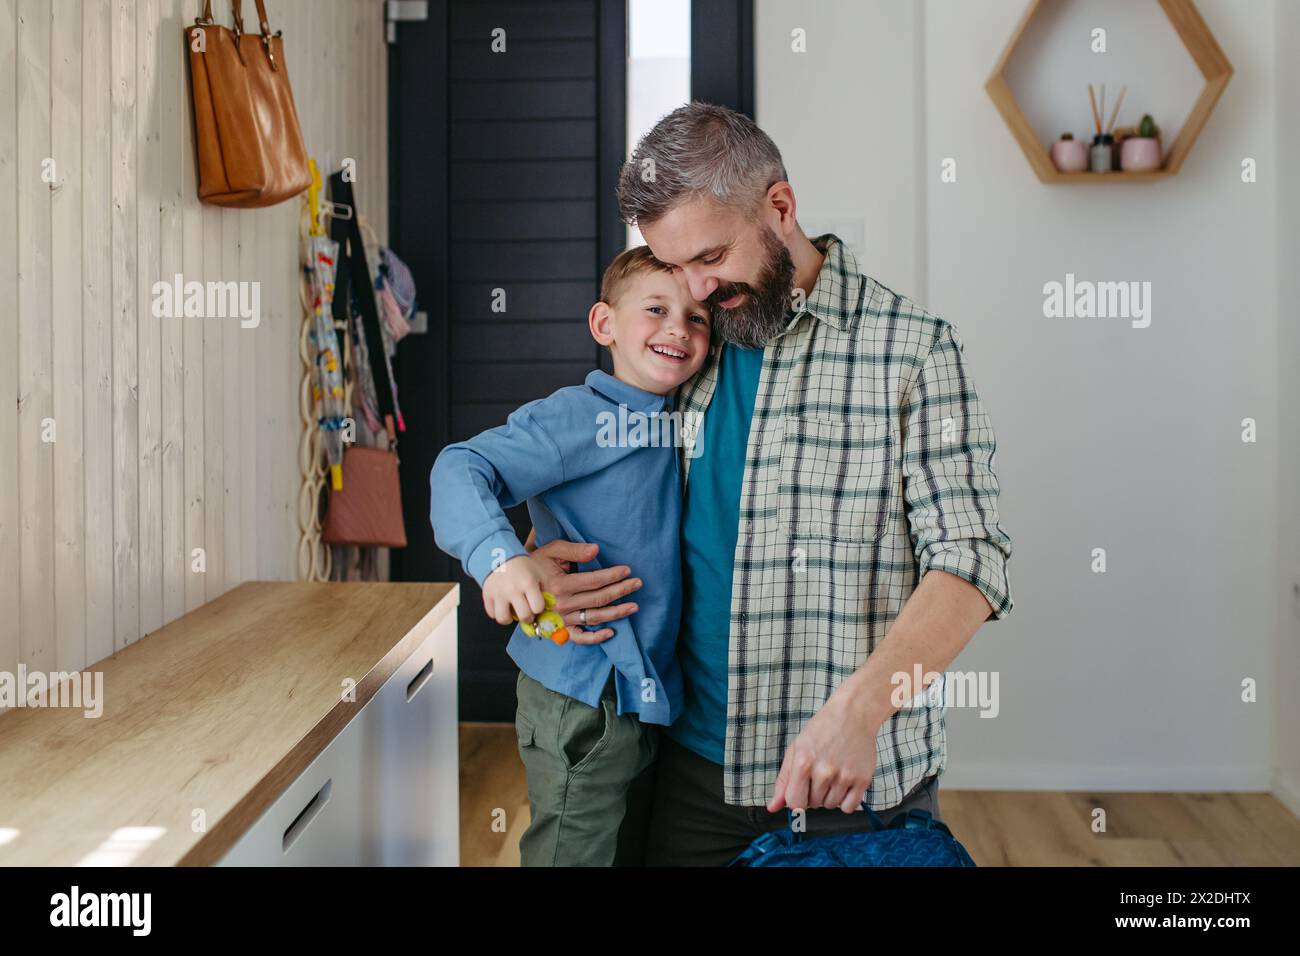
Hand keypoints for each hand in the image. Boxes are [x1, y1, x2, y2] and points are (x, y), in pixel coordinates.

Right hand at [482, 554, 547, 627]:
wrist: (501, 555)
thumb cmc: (522, 566)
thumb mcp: (539, 574)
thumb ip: (547, 590)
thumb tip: (550, 608)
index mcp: (528, 583)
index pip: (538, 608)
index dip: (539, 609)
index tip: (537, 605)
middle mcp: (512, 589)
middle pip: (523, 616)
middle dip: (528, 617)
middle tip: (527, 612)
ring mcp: (498, 593)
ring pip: (503, 619)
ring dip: (510, 618)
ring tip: (513, 611)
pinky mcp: (487, 595)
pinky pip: (491, 614)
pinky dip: (497, 613)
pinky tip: (503, 606)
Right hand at [523, 529, 641, 643]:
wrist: (514, 586)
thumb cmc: (535, 564)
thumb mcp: (551, 551)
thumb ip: (574, 550)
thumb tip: (596, 550)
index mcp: (560, 585)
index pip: (594, 581)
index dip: (613, 575)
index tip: (627, 570)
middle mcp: (562, 604)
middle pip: (599, 599)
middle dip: (621, 590)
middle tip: (638, 584)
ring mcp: (561, 620)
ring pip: (595, 618)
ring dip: (617, 613)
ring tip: (634, 606)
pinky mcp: (559, 630)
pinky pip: (579, 638)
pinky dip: (595, 638)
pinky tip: (611, 632)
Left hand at [767, 679, 880, 813]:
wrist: (852, 714)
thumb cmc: (822, 730)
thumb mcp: (796, 749)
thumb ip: (783, 781)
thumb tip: (772, 807)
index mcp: (803, 763)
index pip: (794, 802)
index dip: (796, 800)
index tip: (801, 792)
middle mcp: (824, 771)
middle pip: (813, 804)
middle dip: (814, 794)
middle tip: (820, 774)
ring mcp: (844, 776)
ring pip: (831, 806)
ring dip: (830, 796)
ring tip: (833, 775)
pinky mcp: (862, 779)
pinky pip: (850, 807)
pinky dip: (846, 801)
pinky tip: (844, 784)